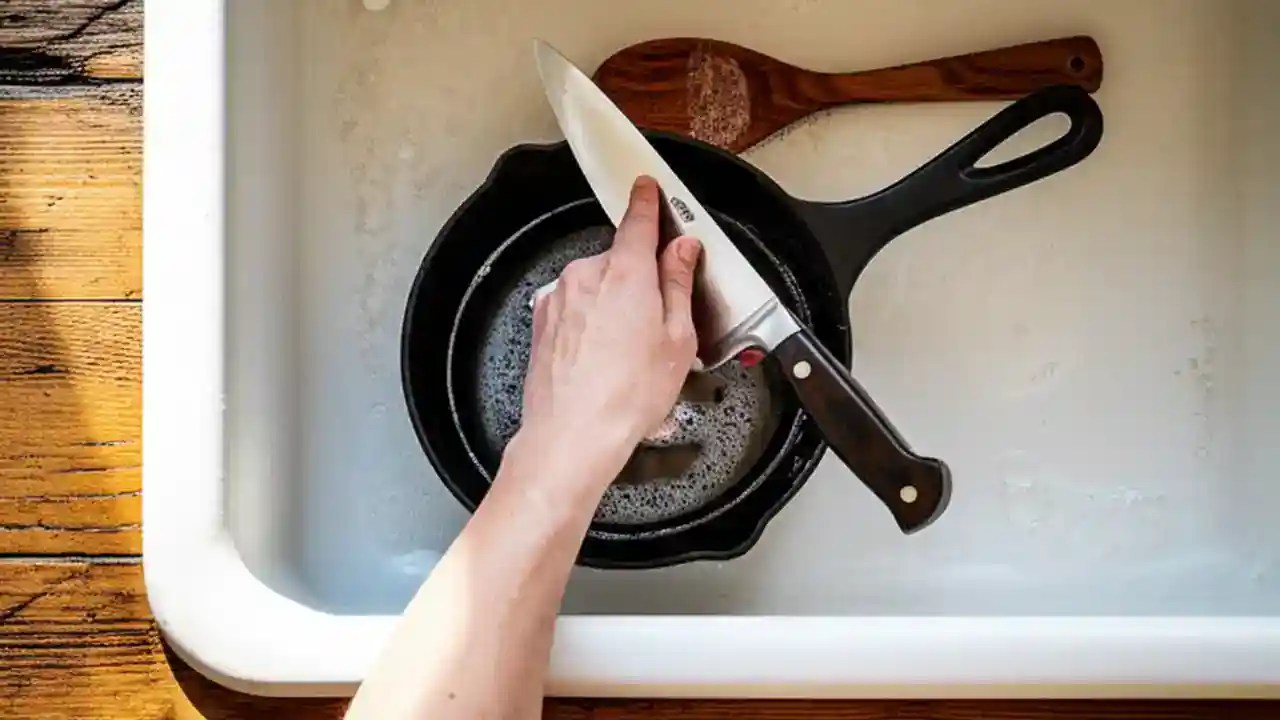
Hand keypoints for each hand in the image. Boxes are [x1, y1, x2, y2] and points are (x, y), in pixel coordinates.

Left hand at [513, 176, 701, 489]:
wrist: (572, 435)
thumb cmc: (627, 396)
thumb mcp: (677, 339)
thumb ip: (679, 285)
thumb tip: (683, 251)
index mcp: (626, 272)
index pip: (638, 220)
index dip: (647, 201)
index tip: (648, 187)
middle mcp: (587, 275)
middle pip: (621, 259)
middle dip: (640, 280)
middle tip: (660, 321)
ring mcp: (559, 297)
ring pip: (597, 285)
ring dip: (614, 304)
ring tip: (629, 353)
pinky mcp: (542, 320)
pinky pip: (575, 307)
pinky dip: (591, 322)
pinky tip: (603, 359)